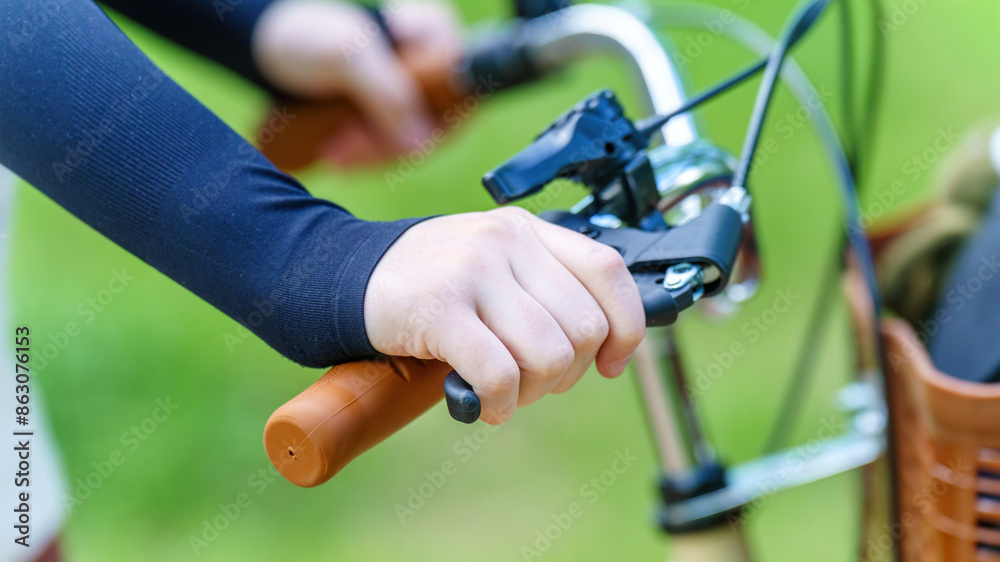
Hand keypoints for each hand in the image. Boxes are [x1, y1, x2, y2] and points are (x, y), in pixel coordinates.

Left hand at [252, 0, 462, 166]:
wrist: (267, 44)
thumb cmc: (304, 35)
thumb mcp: (346, 54)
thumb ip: (387, 92)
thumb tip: (420, 143)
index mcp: (436, 34)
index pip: (461, 96)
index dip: (433, 129)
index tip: (389, 144)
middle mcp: (434, 62)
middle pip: (437, 125)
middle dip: (389, 147)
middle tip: (344, 154)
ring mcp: (414, 89)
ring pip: (413, 141)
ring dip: (372, 157)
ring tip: (332, 156)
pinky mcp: (392, 112)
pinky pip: (394, 145)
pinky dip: (367, 156)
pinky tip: (337, 156)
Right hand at [364, 207, 646, 424]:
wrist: (348, 276)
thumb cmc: (431, 282)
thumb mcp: (493, 263)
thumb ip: (544, 285)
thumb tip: (605, 342)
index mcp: (527, 229)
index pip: (608, 270)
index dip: (625, 326)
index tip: (610, 362)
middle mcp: (506, 241)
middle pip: (582, 326)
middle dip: (568, 373)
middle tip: (535, 382)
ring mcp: (473, 272)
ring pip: (549, 355)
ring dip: (534, 392)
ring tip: (507, 392)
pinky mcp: (440, 309)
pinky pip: (500, 373)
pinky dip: (501, 403)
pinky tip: (486, 404)